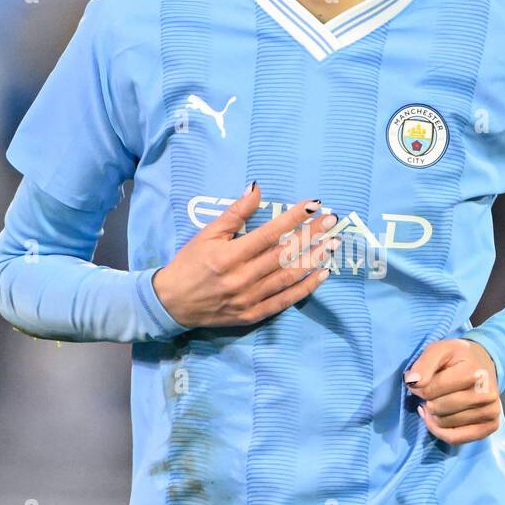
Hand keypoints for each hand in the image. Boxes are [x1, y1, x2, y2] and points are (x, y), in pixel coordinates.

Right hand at [151, 182, 341, 328]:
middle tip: (332, 221)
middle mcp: (241, 278)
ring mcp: (249, 299)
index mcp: (228, 256)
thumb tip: (256, 189)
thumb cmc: (189, 264)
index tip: (314, 206)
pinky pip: (284, 301)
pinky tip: (321, 274)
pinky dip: (304, 288)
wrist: (171, 303)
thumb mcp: (206, 234)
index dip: (293, 218)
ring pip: (288, 277)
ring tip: (332, 244)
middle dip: (311, 235)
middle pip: (283, 254)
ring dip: (313, 259)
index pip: (268, 233)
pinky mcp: (253, 314)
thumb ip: (233, 214)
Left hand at [403, 338, 501, 444]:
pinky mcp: (491, 426)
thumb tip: (412, 381)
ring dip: (434, 415)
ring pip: (443, 424)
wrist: (483, 367)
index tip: (421, 381)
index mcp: (474, 372)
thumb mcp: (439, 350)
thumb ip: (424, 363)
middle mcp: (486, 394)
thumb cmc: (458, 359)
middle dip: (428, 400)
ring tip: (439, 401)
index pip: (430, 390)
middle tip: (433, 392)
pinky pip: (454, 439)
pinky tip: (438, 418)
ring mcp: (491, 412)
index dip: (418, 387)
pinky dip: (440, 431)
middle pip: (436, 409)